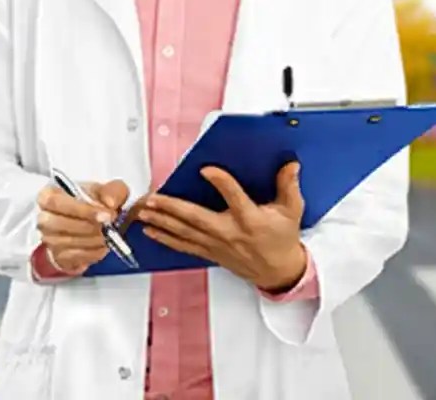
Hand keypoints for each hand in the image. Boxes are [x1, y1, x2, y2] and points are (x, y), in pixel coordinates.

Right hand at [35, 179, 129, 275]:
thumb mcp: (109, 190)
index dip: (81, 209)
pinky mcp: (58, 256)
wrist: (97, 224)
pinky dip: (92, 253)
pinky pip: (73, 257)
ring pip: (66, 241)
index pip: (55, 201)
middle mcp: (44, 217)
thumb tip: (110, 203)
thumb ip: (112, 191)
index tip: (105, 215)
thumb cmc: (97, 202)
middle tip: (108, 226)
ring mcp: (49, 238)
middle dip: (87, 226)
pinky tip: (104, 247)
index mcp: (50, 195)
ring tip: (108, 235)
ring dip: (91, 239)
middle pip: (57, 223)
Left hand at [139, 162, 306, 292]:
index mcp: (251, 219)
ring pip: (185, 232)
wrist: (278, 271)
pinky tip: (151, 232)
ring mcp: (217, 245)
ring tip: (144, 212)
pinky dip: (166, 239)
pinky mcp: (210, 252)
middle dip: (172, 208)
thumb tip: (290, 165)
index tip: (207, 170)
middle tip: (153, 198)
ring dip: (162, 222)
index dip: (221, 183)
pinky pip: (184, 246)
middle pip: (197, 219)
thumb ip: (288, 186)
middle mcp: (230, 232)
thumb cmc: (282, 239)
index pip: (235, 198)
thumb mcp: (292, 210)